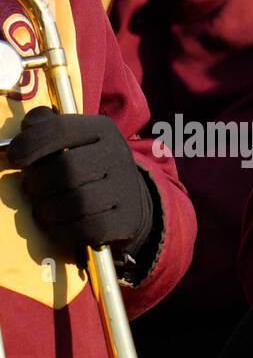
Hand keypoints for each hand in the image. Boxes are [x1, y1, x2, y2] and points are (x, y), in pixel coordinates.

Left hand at [7, 107, 153, 264]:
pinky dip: (64, 231)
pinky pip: (88, 229)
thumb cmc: (90, 165)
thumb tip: (28, 127)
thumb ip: (48, 127)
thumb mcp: (75, 139)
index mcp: (102, 131)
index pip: (61, 130)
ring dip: (49, 210)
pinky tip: (57, 227)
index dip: (30, 144)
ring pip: (78, 202)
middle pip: (68, 168)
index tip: (15, 158)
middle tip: (31, 190)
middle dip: (39, 182)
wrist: (132, 197)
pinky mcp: (127, 220)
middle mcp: (118, 156)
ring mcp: (126, 189)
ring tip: (43, 211)